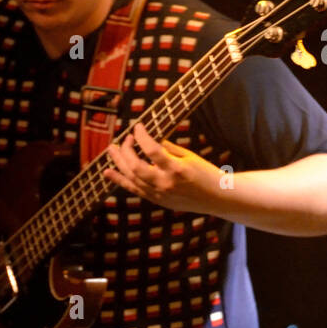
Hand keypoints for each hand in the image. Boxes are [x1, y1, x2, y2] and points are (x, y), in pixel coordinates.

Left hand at [103, 123, 224, 213]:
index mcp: (177, 169)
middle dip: (126, 150)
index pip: (152, 150)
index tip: (137, 127)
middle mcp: (165, 183)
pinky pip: (134, 189)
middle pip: (136, 167)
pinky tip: (109, 172)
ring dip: (118, 163)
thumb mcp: (189, 156)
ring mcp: (159, 194)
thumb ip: (167, 149)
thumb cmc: (206, 173)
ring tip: (111, 150)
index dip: (142, 137)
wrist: (217, 198)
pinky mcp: (157, 201)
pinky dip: (120, 180)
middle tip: (125, 139)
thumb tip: (149, 139)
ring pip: (131, 179)